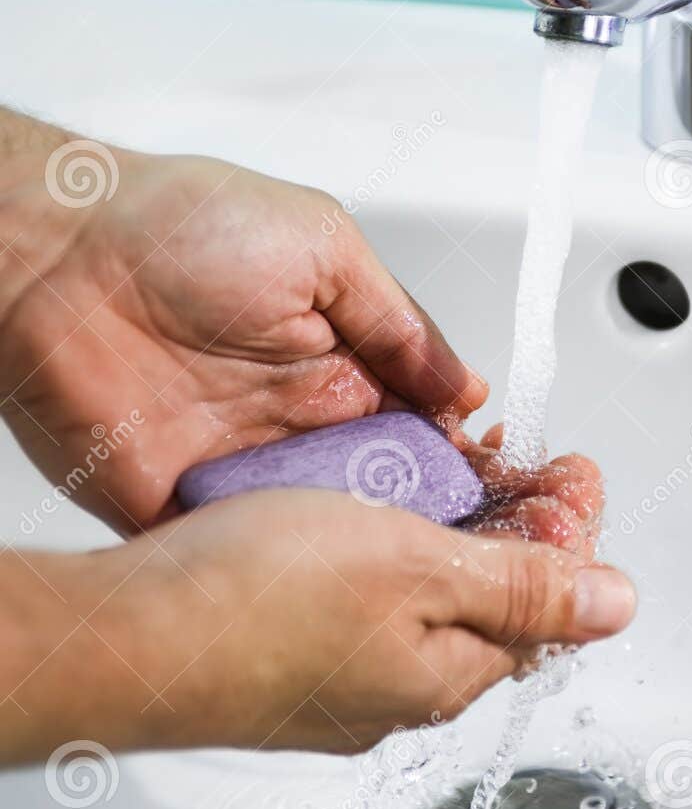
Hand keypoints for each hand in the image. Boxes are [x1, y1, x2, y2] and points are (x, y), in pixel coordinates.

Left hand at [0, 126, 485, 531]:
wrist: (57, 255)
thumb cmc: (183, 225)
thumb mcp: (324, 248)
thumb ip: (400, 323)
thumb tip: (468, 387)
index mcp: (341, 364)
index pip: (426, 434)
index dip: (469, 467)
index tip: (517, 497)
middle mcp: (299, 425)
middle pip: (387, 497)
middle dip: (436, 526)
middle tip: (489, 553)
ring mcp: (243, 472)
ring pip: (326, 537)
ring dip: (370, 556)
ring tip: (424, 576)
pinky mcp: (184, 509)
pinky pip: (245, 555)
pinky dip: (283, 574)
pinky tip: (331, 583)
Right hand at [0, 486, 634, 760]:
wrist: (127, 636)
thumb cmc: (256, 601)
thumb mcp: (417, 569)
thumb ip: (523, 586)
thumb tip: (616, 604)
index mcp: (451, 673)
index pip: (552, 605)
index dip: (574, 530)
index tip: (573, 471)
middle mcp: (402, 689)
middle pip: (492, 599)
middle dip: (519, 522)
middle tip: (519, 457)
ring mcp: (342, 678)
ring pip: (426, 596)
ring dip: (452, 529)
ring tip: (445, 466)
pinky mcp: (289, 656)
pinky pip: (363, 598)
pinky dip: (386, 547)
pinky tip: (364, 508)